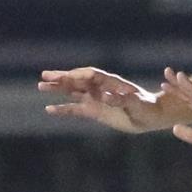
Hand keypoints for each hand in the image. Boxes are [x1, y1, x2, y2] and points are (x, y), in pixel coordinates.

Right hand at [38, 66, 173, 132]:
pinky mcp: (94, 111)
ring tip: (40, 87)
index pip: (90, 75)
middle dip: (61, 78)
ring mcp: (96, 99)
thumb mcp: (137, 103)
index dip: (77, 75)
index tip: (65, 77)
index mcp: (110, 82)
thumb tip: (106, 96)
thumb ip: (122, 99)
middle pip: (77, 81)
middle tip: (44, 76)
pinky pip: (75, 109)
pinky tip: (49, 109)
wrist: (151, 116)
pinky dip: (63, 109)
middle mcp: (100, 88)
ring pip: (73, 92)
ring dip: (58, 89)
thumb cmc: (147, 107)